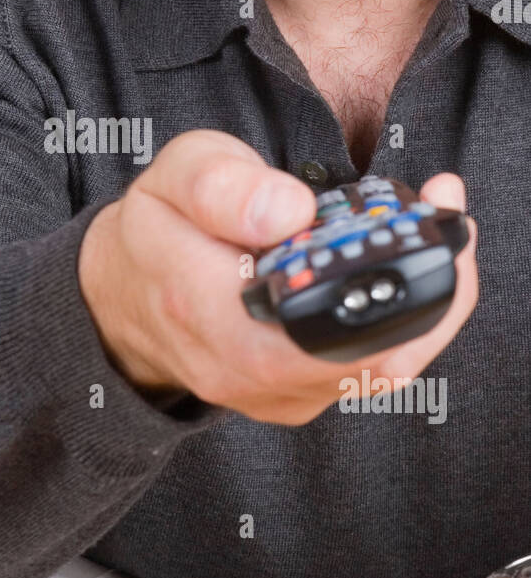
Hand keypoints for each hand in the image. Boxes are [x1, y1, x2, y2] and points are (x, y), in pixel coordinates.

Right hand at [77, 129, 476, 425]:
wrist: (123, 297)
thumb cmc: (157, 230)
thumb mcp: (174, 176)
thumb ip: (223, 186)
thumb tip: (289, 212)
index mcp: (204, 306)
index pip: (313, 320)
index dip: (389, 275)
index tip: (431, 210)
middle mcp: (240, 369)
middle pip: (368, 357)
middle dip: (430, 292)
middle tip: (453, 225)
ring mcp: (269, 395)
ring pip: (377, 370)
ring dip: (424, 307)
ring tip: (439, 238)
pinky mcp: (292, 401)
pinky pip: (366, 375)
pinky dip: (401, 326)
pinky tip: (405, 276)